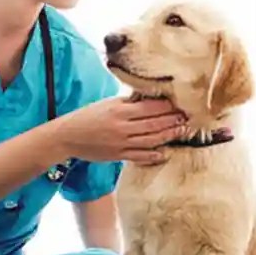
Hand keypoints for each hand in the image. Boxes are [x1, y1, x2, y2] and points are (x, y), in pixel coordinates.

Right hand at [53, 97, 187, 163]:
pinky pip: (140, 156)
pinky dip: (153, 155)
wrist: (68, 137)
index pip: (150, 107)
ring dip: (168, 136)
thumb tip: (148, 98)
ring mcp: (121, 143)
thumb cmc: (87, 116)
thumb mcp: (107, 104)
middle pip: (154, 123)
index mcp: (120, 110)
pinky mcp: (118, 156)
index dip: (167, 106)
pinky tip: (164, 152)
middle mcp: (122, 127)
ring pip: (151, 140)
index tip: (179, 104)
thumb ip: (127, 102)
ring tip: (182, 131)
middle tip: (187, 117)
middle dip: (172, 120)